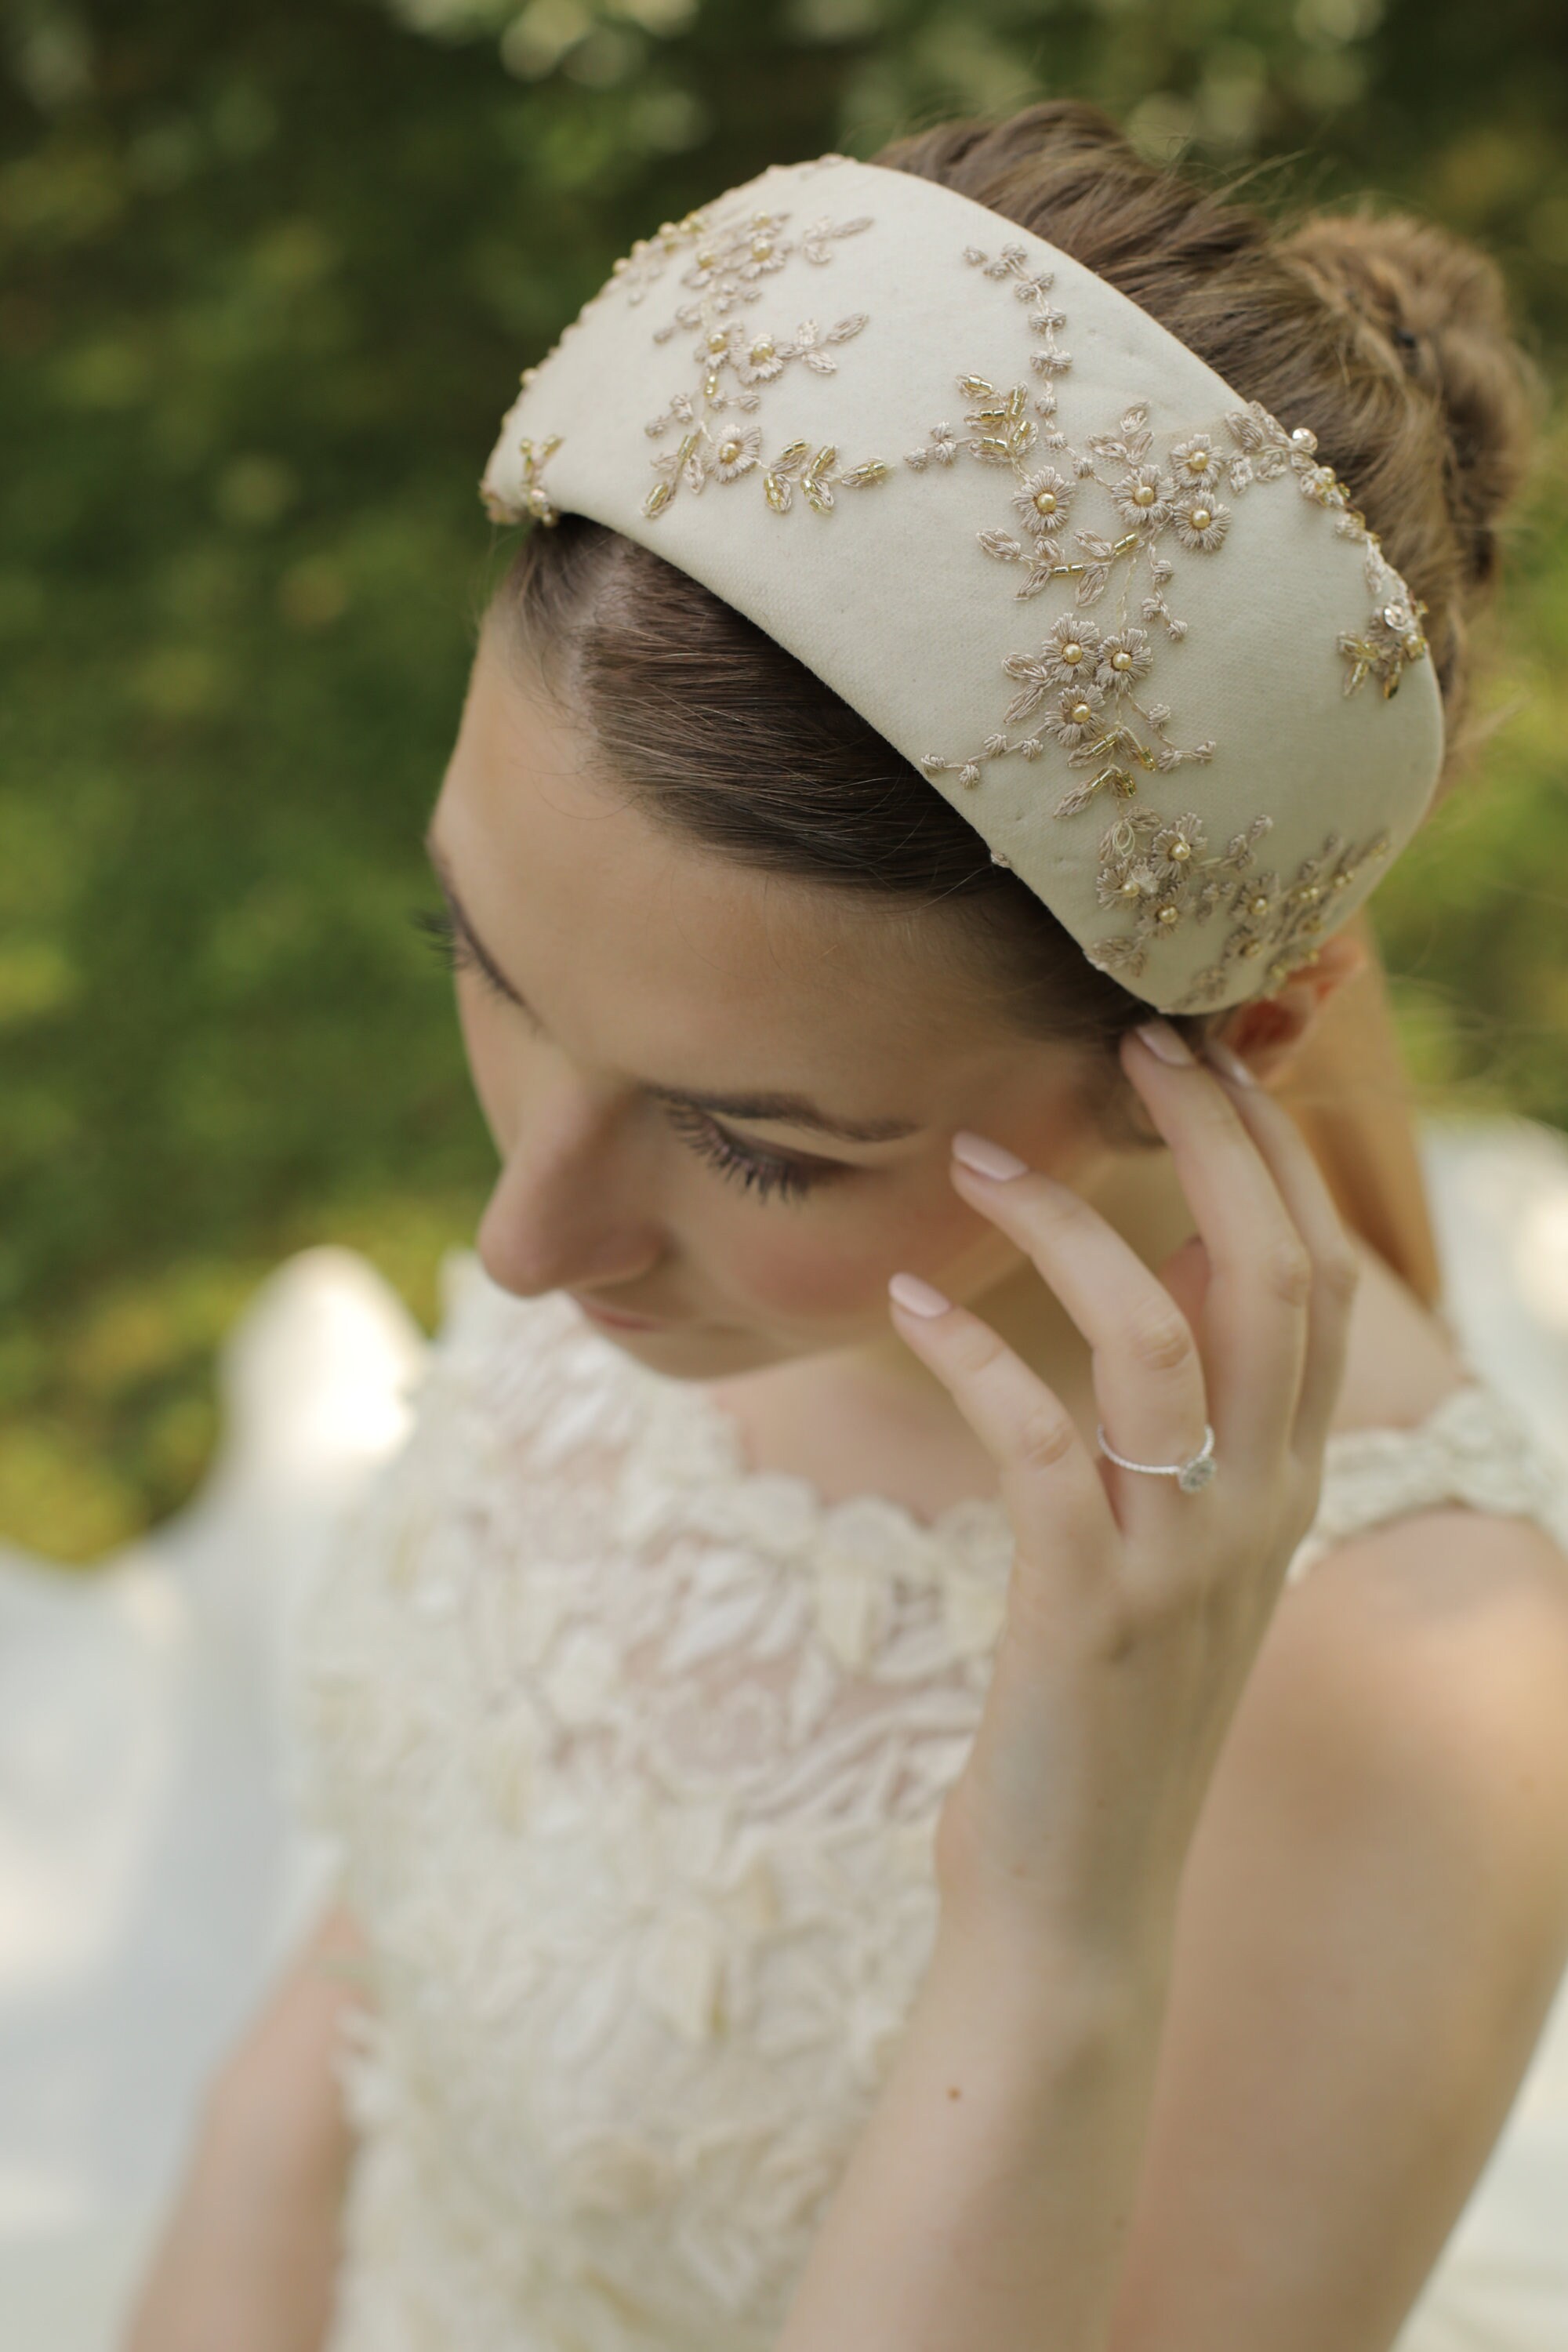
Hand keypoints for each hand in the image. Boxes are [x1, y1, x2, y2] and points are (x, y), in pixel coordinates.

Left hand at [888, 1019, 1359, 1960]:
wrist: (1072, 1908)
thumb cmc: (1097, 1714)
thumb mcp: (1172, 1559)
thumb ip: (1190, 1436)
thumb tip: (1172, 1281)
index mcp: (1285, 1487)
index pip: (1315, 1282)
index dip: (1272, 1156)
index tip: (1206, 1055)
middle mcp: (1259, 1511)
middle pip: (1276, 1278)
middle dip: (1213, 1139)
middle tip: (1132, 1036)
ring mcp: (1181, 1564)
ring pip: (1163, 1340)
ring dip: (1070, 1228)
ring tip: (977, 1155)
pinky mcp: (1085, 1612)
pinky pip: (1039, 1444)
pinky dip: (974, 1356)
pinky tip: (908, 1302)